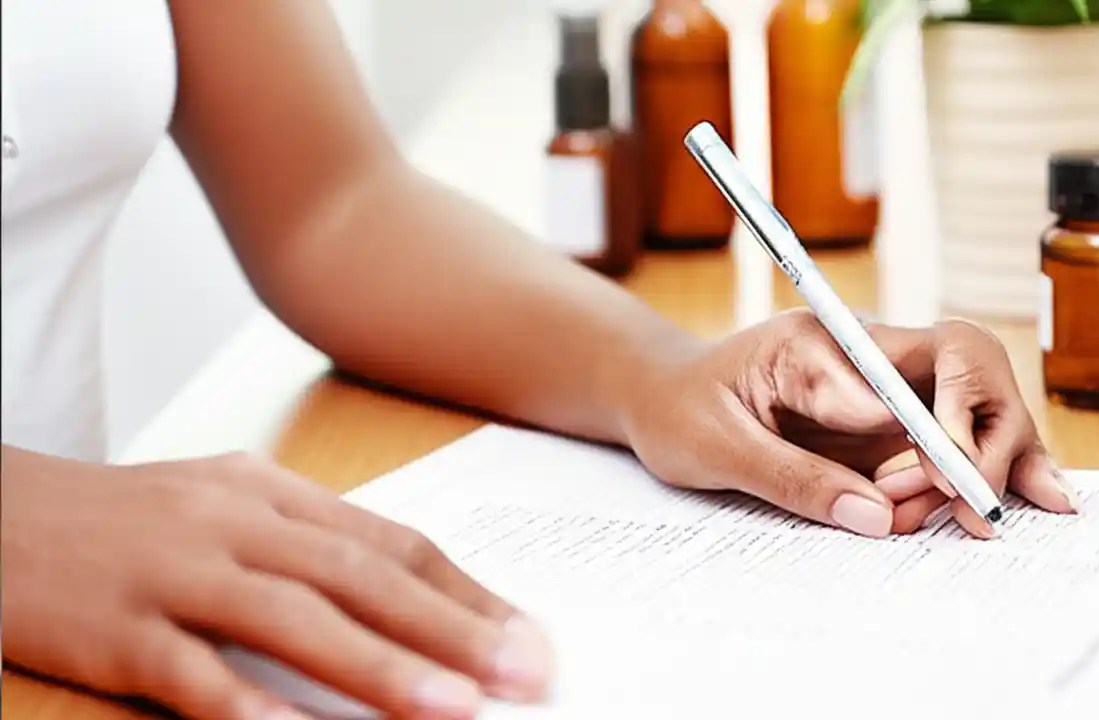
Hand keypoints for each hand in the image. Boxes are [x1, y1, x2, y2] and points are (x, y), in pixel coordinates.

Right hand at [1, 448, 552, 719]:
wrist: (2, 512)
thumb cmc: (133, 517)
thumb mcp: (228, 503)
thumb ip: (309, 541)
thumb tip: (404, 592)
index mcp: (272, 492)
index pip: (391, 541)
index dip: (466, 591)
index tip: (525, 634)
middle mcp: (235, 523)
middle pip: (361, 578)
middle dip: (452, 630)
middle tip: (524, 674)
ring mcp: (176, 572)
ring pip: (294, 621)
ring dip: (380, 669)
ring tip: (455, 710)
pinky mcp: (118, 627)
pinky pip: (194, 674)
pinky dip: (252, 708)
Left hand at [622, 310, 1078, 538]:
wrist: (660, 401)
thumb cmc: (678, 410)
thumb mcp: (718, 447)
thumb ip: (794, 477)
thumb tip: (876, 515)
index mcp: (823, 342)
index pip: (923, 361)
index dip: (947, 423)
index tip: (946, 480)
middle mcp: (866, 359)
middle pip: (971, 373)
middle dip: (989, 440)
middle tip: (976, 511)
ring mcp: (882, 391)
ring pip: (971, 412)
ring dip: (985, 467)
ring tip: (973, 526)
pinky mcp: (882, 427)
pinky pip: (946, 448)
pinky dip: (974, 478)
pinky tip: (1013, 504)